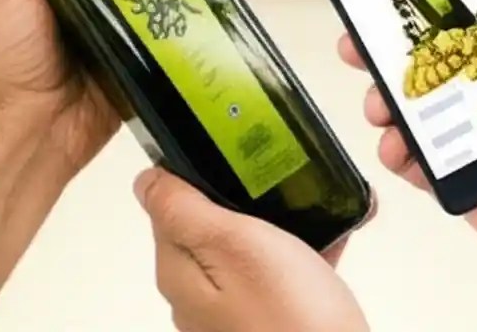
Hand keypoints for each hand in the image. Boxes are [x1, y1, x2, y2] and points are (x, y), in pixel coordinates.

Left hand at [134, 168, 367, 331]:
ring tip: (317, 205)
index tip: (240, 159)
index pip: (171, 203)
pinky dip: (304, 249)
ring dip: (282, 222)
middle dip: (248, 197)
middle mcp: (197, 296)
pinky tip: (330, 236)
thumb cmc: (290, 317)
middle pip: (212, 224)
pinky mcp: (269, 318)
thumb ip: (184, 209)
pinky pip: (281, 271)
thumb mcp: (232, 244)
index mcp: (178, 272)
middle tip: (285, 179)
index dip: (202, 174)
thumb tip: (146, 179)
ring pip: (251, 245)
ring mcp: (234, 310)